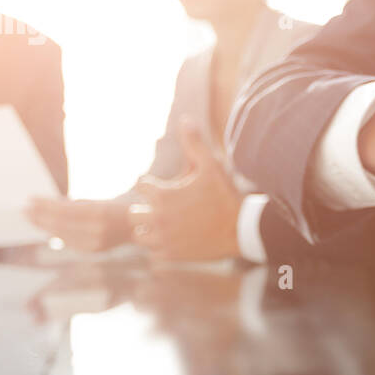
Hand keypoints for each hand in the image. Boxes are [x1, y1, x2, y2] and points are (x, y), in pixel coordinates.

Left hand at [26, 198, 131, 251]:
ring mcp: (95, 243)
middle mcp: (97, 229)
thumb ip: (75, 204)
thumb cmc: (117, 208)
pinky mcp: (93, 250)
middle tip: (25, 209)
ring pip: (61, 235)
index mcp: (99, 212)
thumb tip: (48, 205)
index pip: (64, 209)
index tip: (31, 198)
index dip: (45, 205)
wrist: (138, 227)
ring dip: (43, 225)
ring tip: (31, 217)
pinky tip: (45, 228)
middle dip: (40, 215)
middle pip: (60, 223)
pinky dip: (55, 234)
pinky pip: (69, 242)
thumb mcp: (98, 200)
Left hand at [131, 120, 242, 261]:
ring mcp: (163, 239)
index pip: (140, 186)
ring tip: (168, 225)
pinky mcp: (172, 256)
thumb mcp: (211, 166)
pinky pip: (153, 254)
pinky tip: (176, 240)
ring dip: (149, 230)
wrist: (241, 229)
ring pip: (139, 236)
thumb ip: (193, 143)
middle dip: (146, 209)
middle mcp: (157, 218)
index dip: (152, 185)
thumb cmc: (225, 195)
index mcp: (162, 195)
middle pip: (133, 214)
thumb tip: (184, 119)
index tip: (167, 188)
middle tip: (166, 208)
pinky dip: (160, 248)